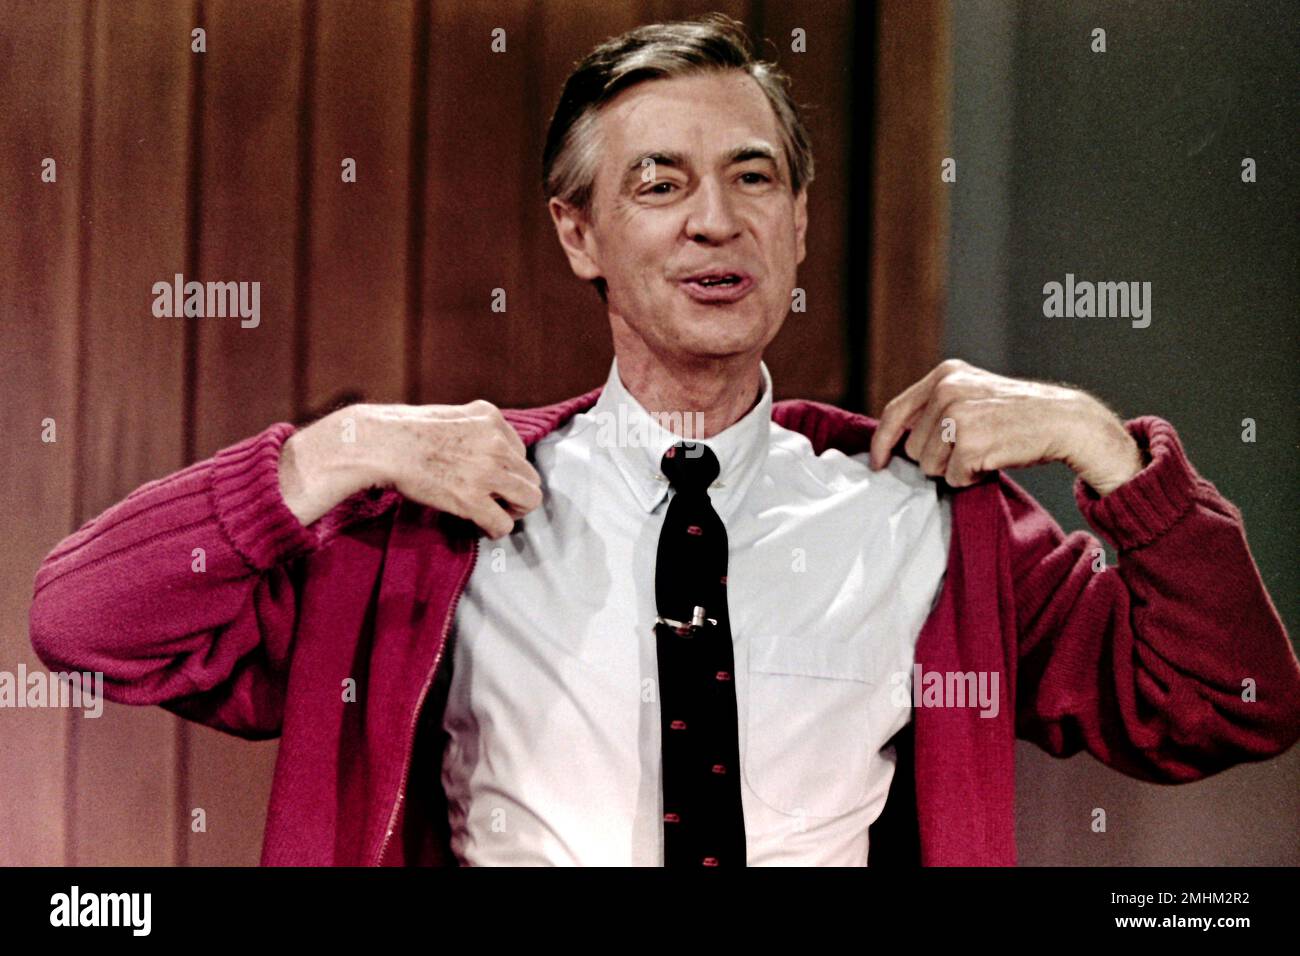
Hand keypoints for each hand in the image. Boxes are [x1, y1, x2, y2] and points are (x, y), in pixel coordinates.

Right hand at [280, 400, 541, 536]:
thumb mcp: (449, 415)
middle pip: (531, 477)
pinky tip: (483, 527)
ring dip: (514, 511)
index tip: (491, 478)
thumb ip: (474, 429)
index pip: (520, 451)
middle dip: (516, 491)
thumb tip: (486, 451)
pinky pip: (504, 524)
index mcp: (490, 417)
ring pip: (529, 500)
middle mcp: (495, 442)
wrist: (378, 443)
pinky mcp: (471, 499)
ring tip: (496, 513)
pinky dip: (496, 530)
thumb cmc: (404, 431)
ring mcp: (486, 471)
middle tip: (498, 500)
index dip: (507, 469)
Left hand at [867, 359, 1143, 494]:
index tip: (877, 462)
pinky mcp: (969, 442)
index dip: (882, 442)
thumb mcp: (973, 394)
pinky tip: (994, 458)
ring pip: (929, 466)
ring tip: (986, 448)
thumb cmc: (1018, 415)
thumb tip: (896, 439)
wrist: (1065, 421)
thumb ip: (936, 407)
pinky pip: (953, 478)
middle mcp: (947, 390)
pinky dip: (971, 477)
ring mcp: (957, 415)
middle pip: (913, 448)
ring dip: (955, 468)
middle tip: (974, 445)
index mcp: (945, 374)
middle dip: (938, 457)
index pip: (895, 411)